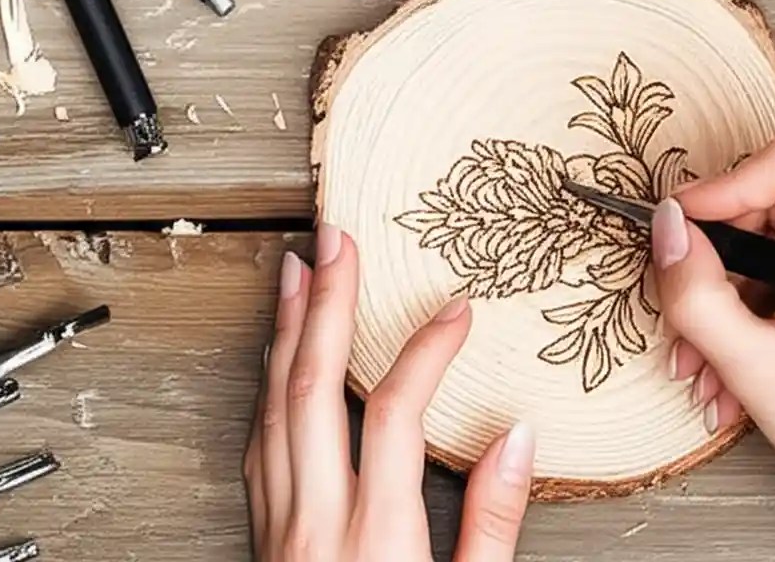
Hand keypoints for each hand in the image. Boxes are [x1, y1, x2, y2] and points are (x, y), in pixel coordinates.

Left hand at [243, 224, 535, 561]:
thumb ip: (492, 524)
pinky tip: (279, 355)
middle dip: (328, 304)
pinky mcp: (263, 535)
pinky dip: (270, 385)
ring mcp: (280, 527)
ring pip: (274, 408)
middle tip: (337, 242)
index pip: (396, 414)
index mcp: (378, 538)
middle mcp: (317, 523)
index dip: (426, 351)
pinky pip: (258, 443)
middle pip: (315, 389)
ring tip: (301, 274)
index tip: (455, 312)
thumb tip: (517, 442)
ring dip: (287, 332)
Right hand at [651, 133, 774, 560]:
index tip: (678, 233)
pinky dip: (754, 306)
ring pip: (774, 237)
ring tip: (704, 361)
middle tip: (683, 318)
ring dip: (728, 296)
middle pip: (773, 201)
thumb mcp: (757, 366)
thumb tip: (665, 227)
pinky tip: (733, 361)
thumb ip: (699, 294)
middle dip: (717, 262)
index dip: (721, 190)